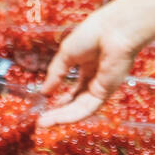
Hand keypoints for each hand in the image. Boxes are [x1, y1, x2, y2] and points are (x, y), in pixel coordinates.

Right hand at [38, 2, 139, 126]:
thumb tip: (44, 92)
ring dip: (62, 117)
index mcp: (88, 66)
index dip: (62, 98)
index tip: (47, 104)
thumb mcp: (66, 54)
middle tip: (42, 121)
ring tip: (44, 123)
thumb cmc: (92, 34)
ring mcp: (102, 87)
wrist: (112, 31)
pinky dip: (72, 115)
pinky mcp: (106, 93)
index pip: (75, 88)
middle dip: (58, 111)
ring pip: (80, 108)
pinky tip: (57, 119)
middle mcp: (96, 79)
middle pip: (76, 101)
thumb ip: (56, 73)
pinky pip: (87, 108)